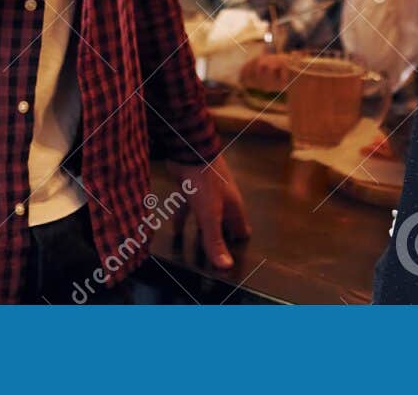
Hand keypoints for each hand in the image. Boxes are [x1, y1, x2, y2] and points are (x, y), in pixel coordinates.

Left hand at [169, 154, 250, 269]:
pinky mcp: (192, 189)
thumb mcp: (210, 215)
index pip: (241, 230)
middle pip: (225, 225)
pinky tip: (176, 230)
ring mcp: (208, 194)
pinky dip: (184, 219)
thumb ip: (215, 241)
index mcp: (233, 207)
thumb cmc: (204, 182)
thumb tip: (226, 267)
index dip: (238, 245)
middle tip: (214, 258)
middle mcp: (223, 201)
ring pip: (206, 218)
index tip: (233, 261)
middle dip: (220, 240)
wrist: (190, 150)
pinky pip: (190, 209)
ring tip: (195, 249)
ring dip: (202, 232)